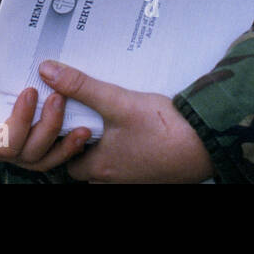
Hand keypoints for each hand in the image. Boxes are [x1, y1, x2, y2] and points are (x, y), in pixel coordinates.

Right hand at [0, 60, 88, 171]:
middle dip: (47, 127)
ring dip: (64, 145)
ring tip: (84, 126)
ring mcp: (13, 150)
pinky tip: (83, 130)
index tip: (30, 91)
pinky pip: (48, 153)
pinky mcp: (25, 143)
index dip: (21, 121)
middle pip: (28, 152)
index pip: (5, 141)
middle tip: (59, 97)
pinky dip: (66, 146)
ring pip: (42, 159)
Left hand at [39, 60, 214, 183]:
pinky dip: (127, 151)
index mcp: (99, 167)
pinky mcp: (152, 176)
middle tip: (91, 117)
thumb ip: (81, 86)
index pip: (66, 158)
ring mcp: (134, 181)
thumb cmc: (163, 128)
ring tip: (112, 121)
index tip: (69, 117)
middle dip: (86, 143)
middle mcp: (113, 180)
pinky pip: (129, 167)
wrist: (205, 144)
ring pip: (108, 168)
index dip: (66, 138)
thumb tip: (48, 72)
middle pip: (86, 165)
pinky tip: (136, 131)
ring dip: (107, 148)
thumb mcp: (117, 101)